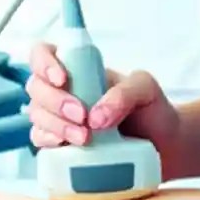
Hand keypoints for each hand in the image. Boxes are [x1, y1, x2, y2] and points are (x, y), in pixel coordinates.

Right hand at [24, 43, 180, 153]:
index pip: (44, 53)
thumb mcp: (146, 89)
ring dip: (55, 125)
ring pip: (35, 114)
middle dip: (55, 102)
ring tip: (85, 138)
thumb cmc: (152, 110)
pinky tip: (68, 146)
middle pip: (36, 86)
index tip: (62, 79)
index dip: (44, 62)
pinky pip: (39, 139)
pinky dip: (49, 142)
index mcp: (79, 68)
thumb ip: (124, 92)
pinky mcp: (60, 143)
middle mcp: (64, 90)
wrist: (163, 146)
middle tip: (82, 116)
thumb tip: (95, 116)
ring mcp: (59, 117)